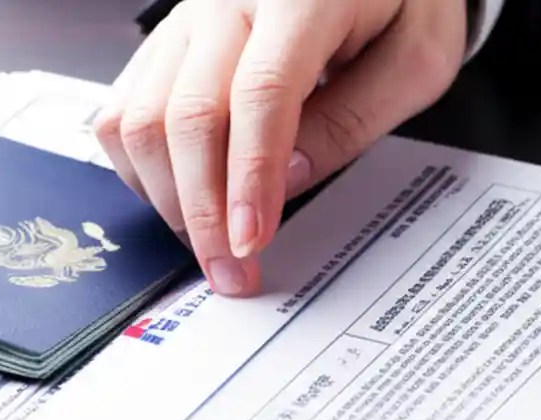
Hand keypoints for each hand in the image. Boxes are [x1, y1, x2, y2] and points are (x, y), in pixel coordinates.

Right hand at [94, 0, 466, 295]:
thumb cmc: (402, 7)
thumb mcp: (414, 62)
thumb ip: (353, 117)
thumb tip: (287, 178)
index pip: (260, 95)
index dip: (250, 178)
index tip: (252, 243)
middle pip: (186, 114)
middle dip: (203, 210)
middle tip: (231, 272)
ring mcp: (187, 18)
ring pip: (139, 116)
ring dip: (169, 197)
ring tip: (212, 246)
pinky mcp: (167, 41)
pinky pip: (126, 109)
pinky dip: (145, 169)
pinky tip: (186, 202)